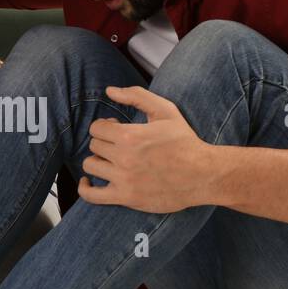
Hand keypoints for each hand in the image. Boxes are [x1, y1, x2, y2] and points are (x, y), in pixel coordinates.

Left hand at [78, 86, 214, 212]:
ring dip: (98, 161)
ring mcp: (124, 179)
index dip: (106, 127)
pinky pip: (91, 195)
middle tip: (119, 145)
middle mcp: (124, 158)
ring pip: (90, 166)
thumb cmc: (184, 141)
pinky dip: (84, 188)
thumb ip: (136, 96)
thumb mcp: (165, 110)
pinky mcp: (126, 197)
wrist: (203, 174)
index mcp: (130, 135)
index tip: (117, 130)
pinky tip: (88, 182)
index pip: (96, 128)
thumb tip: (109, 91)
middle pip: (94, 146)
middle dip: (104, 142)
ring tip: (111, 161)